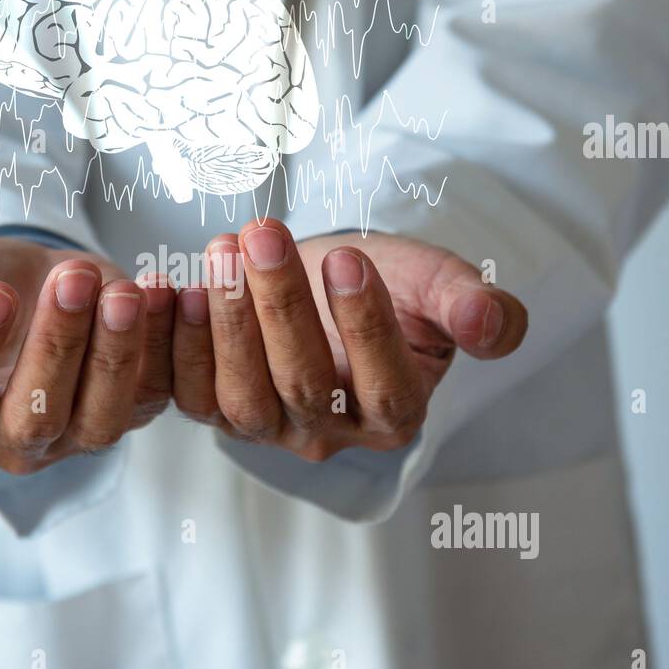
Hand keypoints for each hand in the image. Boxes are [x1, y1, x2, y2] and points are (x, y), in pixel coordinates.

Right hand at [0, 237, 174, 472]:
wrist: (21, 277)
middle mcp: (7, 443)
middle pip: (33, 417)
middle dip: (56, 348)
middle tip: (70, 282)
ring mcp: (75, 431)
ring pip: (101, 414)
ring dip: (117, 353)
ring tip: (124, 290)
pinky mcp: (131, 405)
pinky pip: (155, 389)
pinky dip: (166, 347)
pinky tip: (170, 294)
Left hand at [169, 220, 527, 459]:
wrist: (326, 278)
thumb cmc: (389, 282)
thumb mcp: (439, 284)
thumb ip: (474, 306)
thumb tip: (493, 325)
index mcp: (394, 414)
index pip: (384, 386)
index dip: (366, 326)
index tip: (349, 258)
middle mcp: (330, 434)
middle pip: (304, 385)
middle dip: (282, 306)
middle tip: (264, 234)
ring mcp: (268, 429)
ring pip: (243, 396)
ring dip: (228, 321)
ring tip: (222, 250)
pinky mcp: (216, 410)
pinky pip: (188, 391)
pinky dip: (179, 341)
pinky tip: (175, 283)